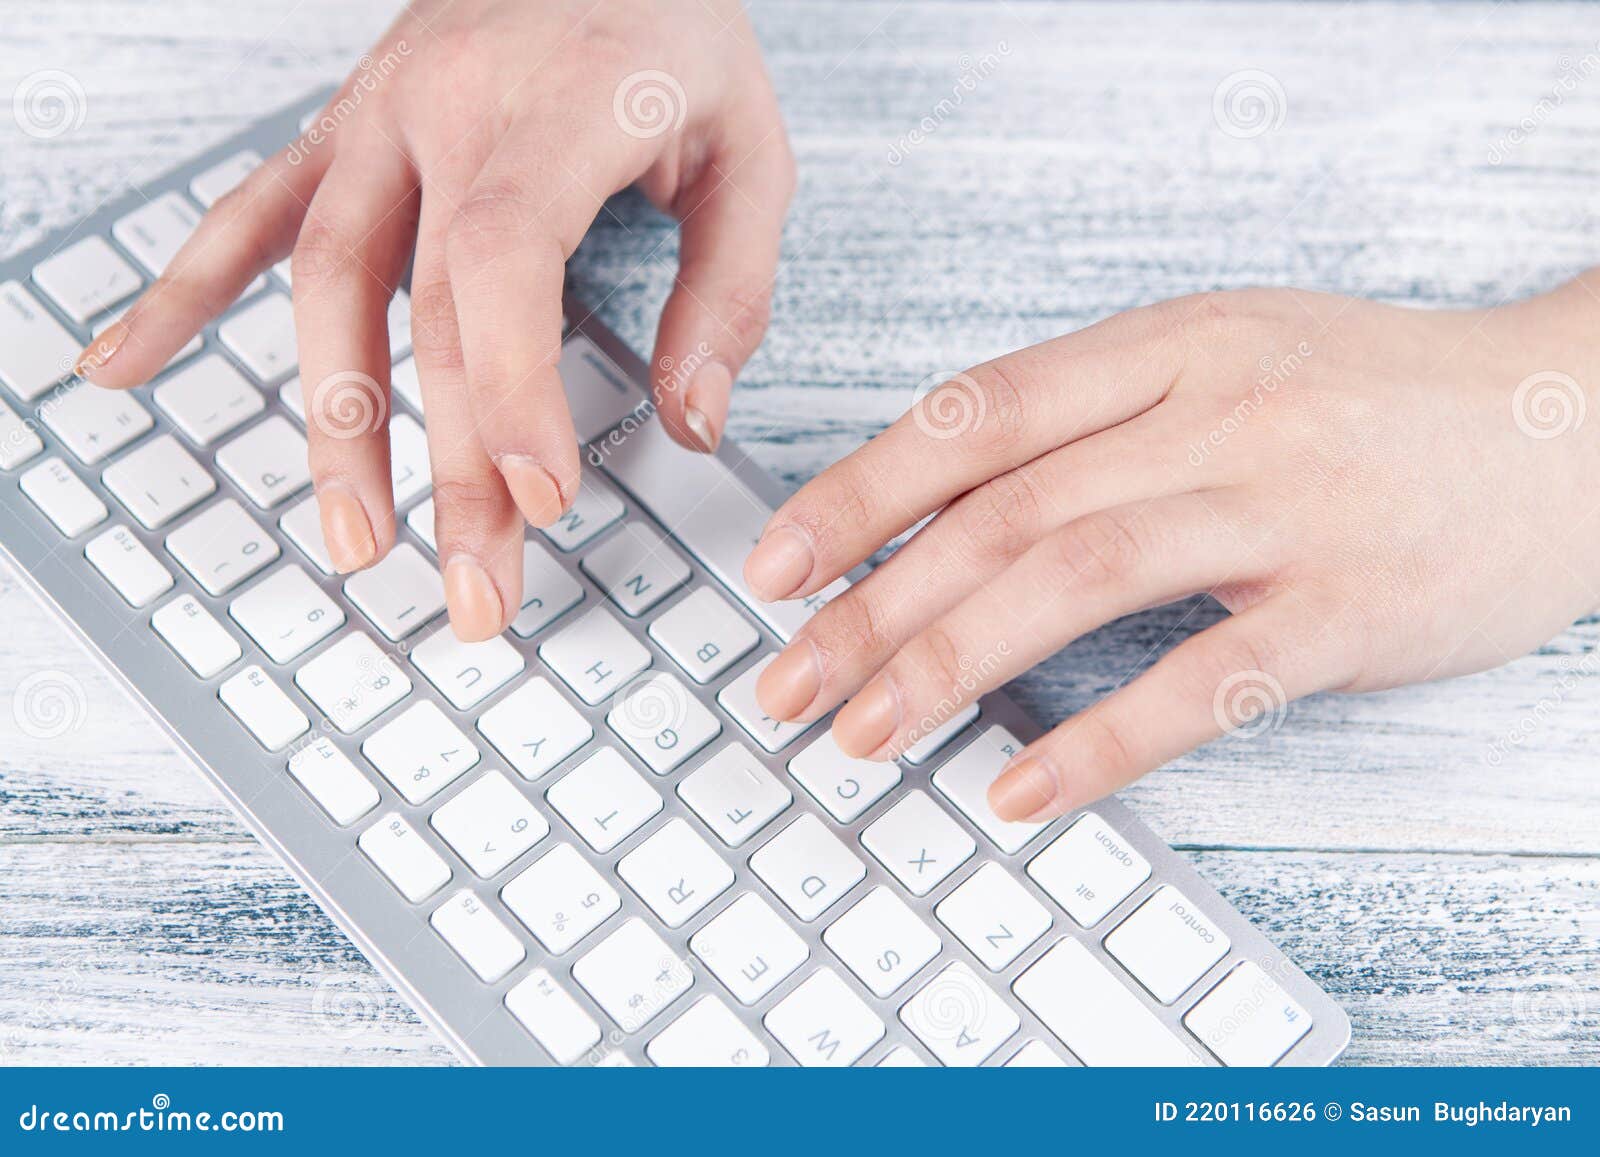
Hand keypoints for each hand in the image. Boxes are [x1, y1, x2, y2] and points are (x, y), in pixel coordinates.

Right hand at [78, 0, 791, 639]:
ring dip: (331, 422)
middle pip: (424, 309)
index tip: (538, 501)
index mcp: (555, 106)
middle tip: (474, 592)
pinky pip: (246, 213)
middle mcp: (445, 107)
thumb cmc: (674, 31)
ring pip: (323, 280)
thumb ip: (730, 288)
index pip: (504, 261)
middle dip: (446, 464)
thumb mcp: (749, 146)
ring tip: (350, 542)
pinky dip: (181, 293)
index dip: (512, 388)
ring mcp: (375, 116)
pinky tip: (125, 366)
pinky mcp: (342, 129)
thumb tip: (692, 417)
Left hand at [745, 278, 1599, 821]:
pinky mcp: (1349, 608)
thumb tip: (941, 503)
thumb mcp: (1225, 358)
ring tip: (866, 734)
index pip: (975, 415)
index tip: (773, 564)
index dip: (859, 491)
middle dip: (871, 605)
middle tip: (787, 680)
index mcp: (1167, 348)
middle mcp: (1213, 413)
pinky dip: (1099, 744)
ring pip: (1077, 579)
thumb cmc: (1372, 398)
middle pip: (1004, 510)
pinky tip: (1021, 792)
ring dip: (948, 664)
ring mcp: (1286, 507)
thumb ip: (1094, 417)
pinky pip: (1203, 684)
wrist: (1569, 421)